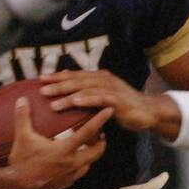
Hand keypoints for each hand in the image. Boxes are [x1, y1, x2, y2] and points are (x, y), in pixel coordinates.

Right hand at [0, 99, 111, 188]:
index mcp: (65, 150)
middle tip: (100, 132)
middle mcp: (72, 164)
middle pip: (97, 151)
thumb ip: (24, 117)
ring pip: (89, 163)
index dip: (100, 120)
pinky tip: (73, 159)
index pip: (88, 132)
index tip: (109, 110)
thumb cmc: (21, 162)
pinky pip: (79, 172)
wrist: (17, 188)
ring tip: (87, 145)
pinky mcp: (66, 184)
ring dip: (90, 153)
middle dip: (101, 141)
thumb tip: (22, 100)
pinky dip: (80, 164)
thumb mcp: (22, 138)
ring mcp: (70, 176)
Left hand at [40, 70, 162, 132]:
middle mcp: (103, 79)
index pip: (74, 75)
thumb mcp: (102, 100)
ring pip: (85, 88)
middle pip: (76, 80)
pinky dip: (86, 99)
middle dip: (57, 83)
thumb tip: (69, 99)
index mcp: (98, 78)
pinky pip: (99, 98)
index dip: (57, 76)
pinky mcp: (117, 100)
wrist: (148, 112)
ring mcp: (111, 88)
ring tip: (51, 98)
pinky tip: (74, 101)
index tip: (40, 79)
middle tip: (41, 87)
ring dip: (67, 92)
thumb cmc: (123, 107)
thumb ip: (87, 97)